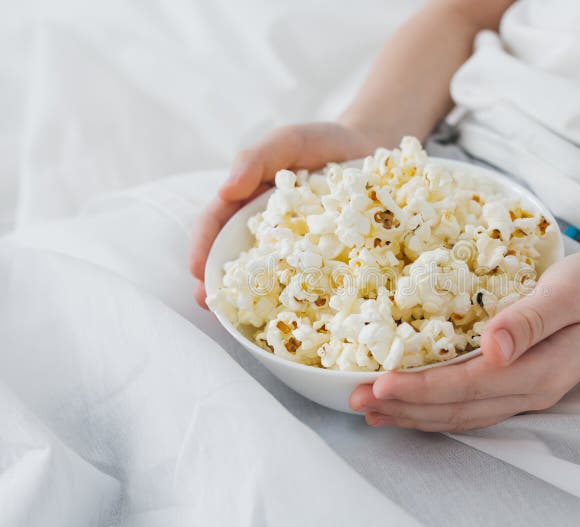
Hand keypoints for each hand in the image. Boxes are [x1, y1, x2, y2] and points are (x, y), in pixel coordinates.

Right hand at [189, 122, 378, 307]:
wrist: (370, 148)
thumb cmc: (321, 143)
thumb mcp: (287, 142)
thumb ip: (256, 159)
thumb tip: (226, 189)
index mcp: (247, 203)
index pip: (214, 226)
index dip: (202, 248)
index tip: (197, 270)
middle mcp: (267, 230)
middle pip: (235, 260)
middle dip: (220, 283)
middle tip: (211, 304)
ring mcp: (296, 247)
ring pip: (268, 276)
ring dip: (253, 298)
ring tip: (242, 319)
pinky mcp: (326, 257)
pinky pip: (310, 279)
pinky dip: (300, 297)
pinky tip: (299, 314)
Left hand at [350, 251, 579, 431]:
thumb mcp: (571, 290)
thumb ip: (530, 318)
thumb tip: (491, 346)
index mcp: (538, 370)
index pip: (467, 387)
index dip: (421, 389)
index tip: (380, 383)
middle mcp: (530, 391)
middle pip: (456, 409)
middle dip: (404, 408)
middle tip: (355, 400)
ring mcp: (526, 393)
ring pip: (461, 415)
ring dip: (414, 415)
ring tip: (372, 410)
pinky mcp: (521, 385)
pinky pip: (472, 407)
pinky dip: (436, 409)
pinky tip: (414, 405)